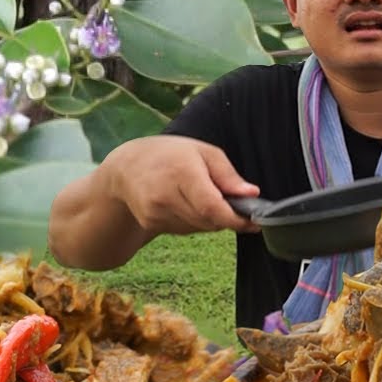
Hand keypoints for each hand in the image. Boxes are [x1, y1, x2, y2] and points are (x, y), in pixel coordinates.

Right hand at [105, 135, 260, 234]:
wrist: (127, 167)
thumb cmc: (171, 155)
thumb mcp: (204, 152)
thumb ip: (228, 175)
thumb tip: (252, 194)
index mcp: (182, 172)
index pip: (211, 206)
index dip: (235, 219)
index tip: (253, 223)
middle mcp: (165, 194)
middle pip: (208, 220)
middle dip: (226, 217)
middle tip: (234, 205)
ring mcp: (155, 211)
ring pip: (199, 227)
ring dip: (210, 219)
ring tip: (202, 196)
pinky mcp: (150, 222)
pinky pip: (185, 229)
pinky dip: (194, 221)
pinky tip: (185, 203)